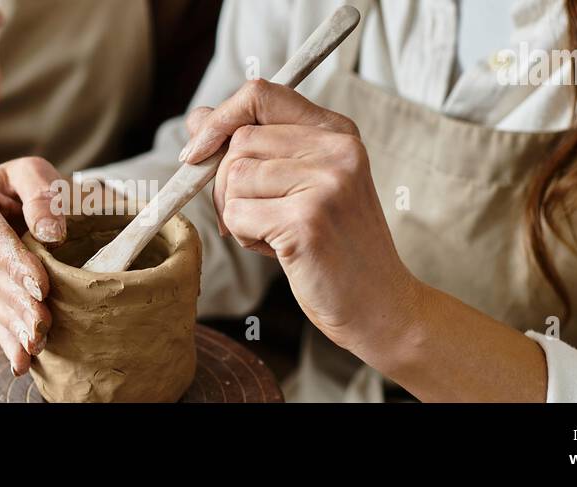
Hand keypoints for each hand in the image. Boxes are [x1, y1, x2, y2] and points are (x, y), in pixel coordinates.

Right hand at [0, 157, 65, 374]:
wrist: (38, 205)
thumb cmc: (39, 186)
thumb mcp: (41, 176)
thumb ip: (43, 195)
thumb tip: (49, 233)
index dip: (14, 263)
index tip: (41, 286)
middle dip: (17, 301)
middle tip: (43, 324)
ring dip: (14, 324)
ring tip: (38, 343)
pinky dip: (8, 340)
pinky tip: (22, 361)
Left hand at [179, 80, 425, 353]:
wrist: (379, 304)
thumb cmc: (333, 246)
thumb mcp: (303, 184)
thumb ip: (258, 148)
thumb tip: (197, 118)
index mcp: (338, 132)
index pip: (260, 94)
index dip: (219, 118)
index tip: (198, 151)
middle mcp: (337, 149)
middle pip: (238, 142)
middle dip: (227, 184)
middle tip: (255, 216)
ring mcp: (326, 183)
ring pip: (233, 179)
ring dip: (238, 214)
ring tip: (276, 233)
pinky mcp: (307, 220)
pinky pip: (237, 215)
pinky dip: (245, 237)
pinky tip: (280, 250)